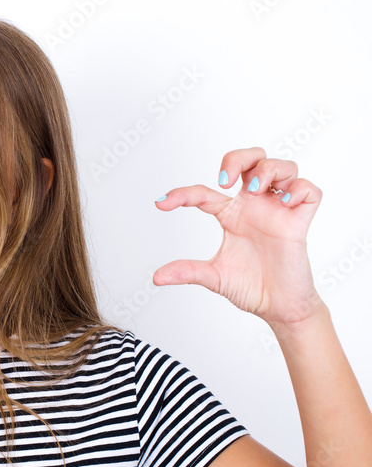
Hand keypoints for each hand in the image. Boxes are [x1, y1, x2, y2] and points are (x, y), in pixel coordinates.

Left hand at [152, 146, 324, 327]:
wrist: (278, 307)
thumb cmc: (251, 286)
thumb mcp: (214, 277)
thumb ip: (188, 272)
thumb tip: (157, 277)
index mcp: (231, 216)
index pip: (204, 193)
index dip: (182, 194)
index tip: (161, 204)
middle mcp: (255, 207)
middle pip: (251, 160)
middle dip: (237, 159)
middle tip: (224, 181)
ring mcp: (279, 212)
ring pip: (283, 167)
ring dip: (267, 170)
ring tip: (254, 190)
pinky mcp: (300, 222)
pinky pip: (310, 191)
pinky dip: (299, 188)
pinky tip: (285, 202)